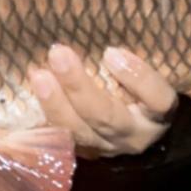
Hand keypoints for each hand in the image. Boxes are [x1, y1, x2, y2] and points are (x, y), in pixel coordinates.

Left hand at [28, 44, 177, 157]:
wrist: (132, 122)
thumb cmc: (140, 83)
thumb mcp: (151, 68)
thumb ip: (136, 56)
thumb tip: (106, 40)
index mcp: (158, 112)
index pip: (158, 100)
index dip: (138, 79)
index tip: (111, 52)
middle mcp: (133, 134)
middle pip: (108, 117)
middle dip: (79, 87)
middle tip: (58, 54)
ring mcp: (104, 146)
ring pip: (78, 131)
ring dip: (55, 102)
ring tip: (39, 75)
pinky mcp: (80, 150)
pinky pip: (58, 136)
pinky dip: (44, 111)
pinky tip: (32, 86)